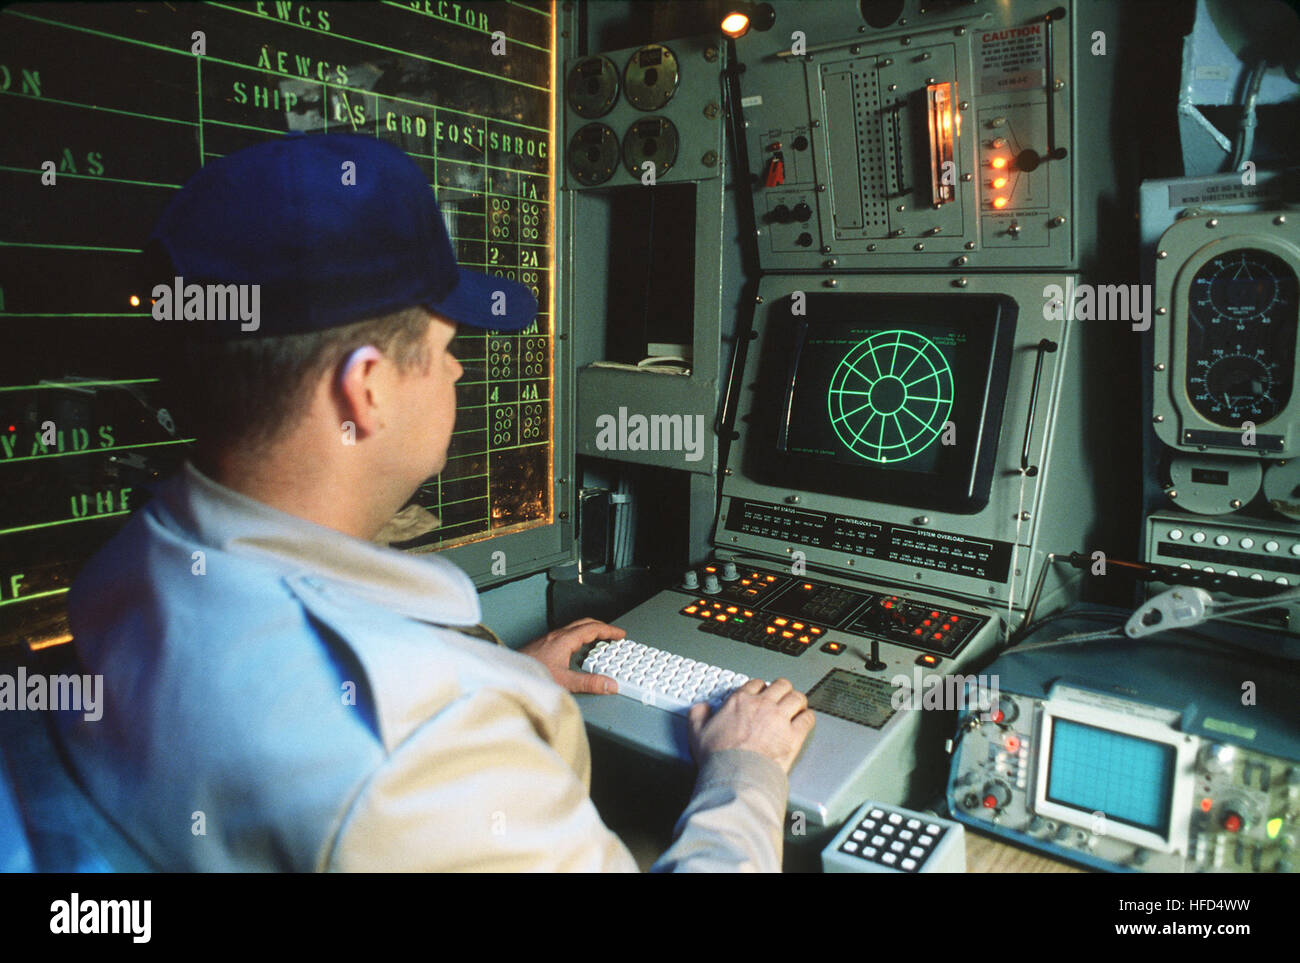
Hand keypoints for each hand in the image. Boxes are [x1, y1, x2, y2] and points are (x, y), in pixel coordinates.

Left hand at [520, 618, 625, 694]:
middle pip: (584, 623)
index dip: (608, 630)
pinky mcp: (543, 645)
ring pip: (574, 628)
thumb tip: (610, 684)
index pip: (592, 628)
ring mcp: (548, 639)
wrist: (508, 675)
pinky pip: (566, 634)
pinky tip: (576, 650)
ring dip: (589, 631)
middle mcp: (556, 636)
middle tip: (612, 634)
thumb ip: (589, 683)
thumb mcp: (564, 682)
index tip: (619, 634)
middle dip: (601, 627)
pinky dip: (578, 637)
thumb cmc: (531, 675)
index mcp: (564, 640)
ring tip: (598, 640)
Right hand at [687, 678, 814, 773]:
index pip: (756, 683)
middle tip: (784, 695)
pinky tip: (806, 720)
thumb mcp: (698, 732)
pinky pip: (807, 719)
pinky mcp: (793, 735)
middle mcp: (762, 705)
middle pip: (781, 685)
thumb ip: (698, 715)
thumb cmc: (719, 757)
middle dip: (783, 689)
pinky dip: (808, 718)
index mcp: (740, 702)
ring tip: (798, 705)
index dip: (761, 687)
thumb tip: (701, 708)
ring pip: (797, 698)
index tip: (762, 692)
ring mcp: (780, 718)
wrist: (736, 776)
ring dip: (798, 701)